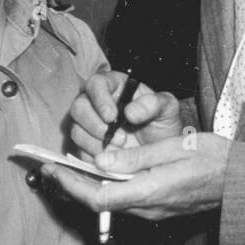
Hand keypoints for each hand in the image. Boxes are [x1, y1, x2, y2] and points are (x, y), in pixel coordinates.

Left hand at [44, 132, 229, 219]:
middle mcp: (148, 207)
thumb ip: (136, 156)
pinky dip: (105, 186)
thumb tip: (101, 159)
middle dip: (72, 185)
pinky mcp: (158, 206)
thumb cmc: (212, 159)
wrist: (241, 180)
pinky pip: (124, 199)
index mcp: (149, 192)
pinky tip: (99, 171)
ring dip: (87, 185)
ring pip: (111, 201)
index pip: (98, 196)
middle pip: (99, 201)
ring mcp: (153, 210)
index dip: (72, 185)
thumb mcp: (173, 148)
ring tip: (69, 166)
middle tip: (51, 167)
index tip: (53, 170)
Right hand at [69, 71, 183, 156]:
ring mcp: (87, 126)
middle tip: (121, 139)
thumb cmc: (162, 124)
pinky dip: (95, 157)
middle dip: (96, 125)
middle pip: (79, 107)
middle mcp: (95, 103)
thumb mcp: (167, 109)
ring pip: (76, 131)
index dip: (100, 99)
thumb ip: (153, 103)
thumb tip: (130, 112)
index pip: (96, 84)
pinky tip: (114, 160)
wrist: (160, 152)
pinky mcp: (85, 147)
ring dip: (97, 143)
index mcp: (113, 86)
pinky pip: (79, 152)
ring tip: (122, 150)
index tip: (111, 116)